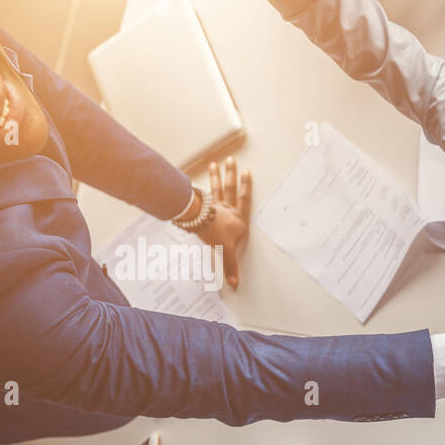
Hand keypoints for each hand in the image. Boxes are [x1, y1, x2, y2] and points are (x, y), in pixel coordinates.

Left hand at [197, 156, 251, 288]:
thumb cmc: (216, 234)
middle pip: (230, 189)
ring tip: (216, 164)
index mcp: (238, 218)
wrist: (198, 224)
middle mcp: (228, 209)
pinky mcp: (202, 206)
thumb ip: (230, 266)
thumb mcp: (226, 252)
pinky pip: (202, 194)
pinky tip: (196, 180)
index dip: (246, 186)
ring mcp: (214, 206)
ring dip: (216, 176)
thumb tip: (235, 284)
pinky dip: (199, 187)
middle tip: (231, 160)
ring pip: (216, 188)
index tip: (247, 172)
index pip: (244, 199)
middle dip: (231, 174)